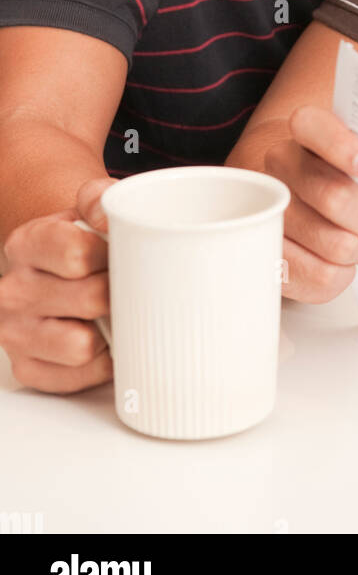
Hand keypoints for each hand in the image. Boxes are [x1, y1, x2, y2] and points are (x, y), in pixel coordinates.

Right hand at [0, 177, 113, 392]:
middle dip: (120, 291)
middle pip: (90, 299)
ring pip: (82, 346)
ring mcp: (16, 333)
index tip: (120, 252)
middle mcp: (13, 290)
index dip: (112, 255)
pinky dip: (101, 363)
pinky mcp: (29, 369)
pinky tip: (104, 339)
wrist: (62, 268)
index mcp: (26, 244)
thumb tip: (108, 215)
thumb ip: (101, 198)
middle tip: (128, 284)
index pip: (76, 254)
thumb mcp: (90, 208)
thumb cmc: (85, 240)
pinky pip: (80, 376)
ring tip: (115, 312)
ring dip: (110, 330)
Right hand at [262, 105, 357, 302]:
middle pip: (331, 196)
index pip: (314, 126)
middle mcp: (280, 164)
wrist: (312, 183)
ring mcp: (268, 207)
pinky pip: (310, 276)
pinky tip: (349, 266)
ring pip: (326, 242)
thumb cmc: (354, 163)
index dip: (342, 147)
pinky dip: (339, 277)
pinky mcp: (268, 249)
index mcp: (306, 129)